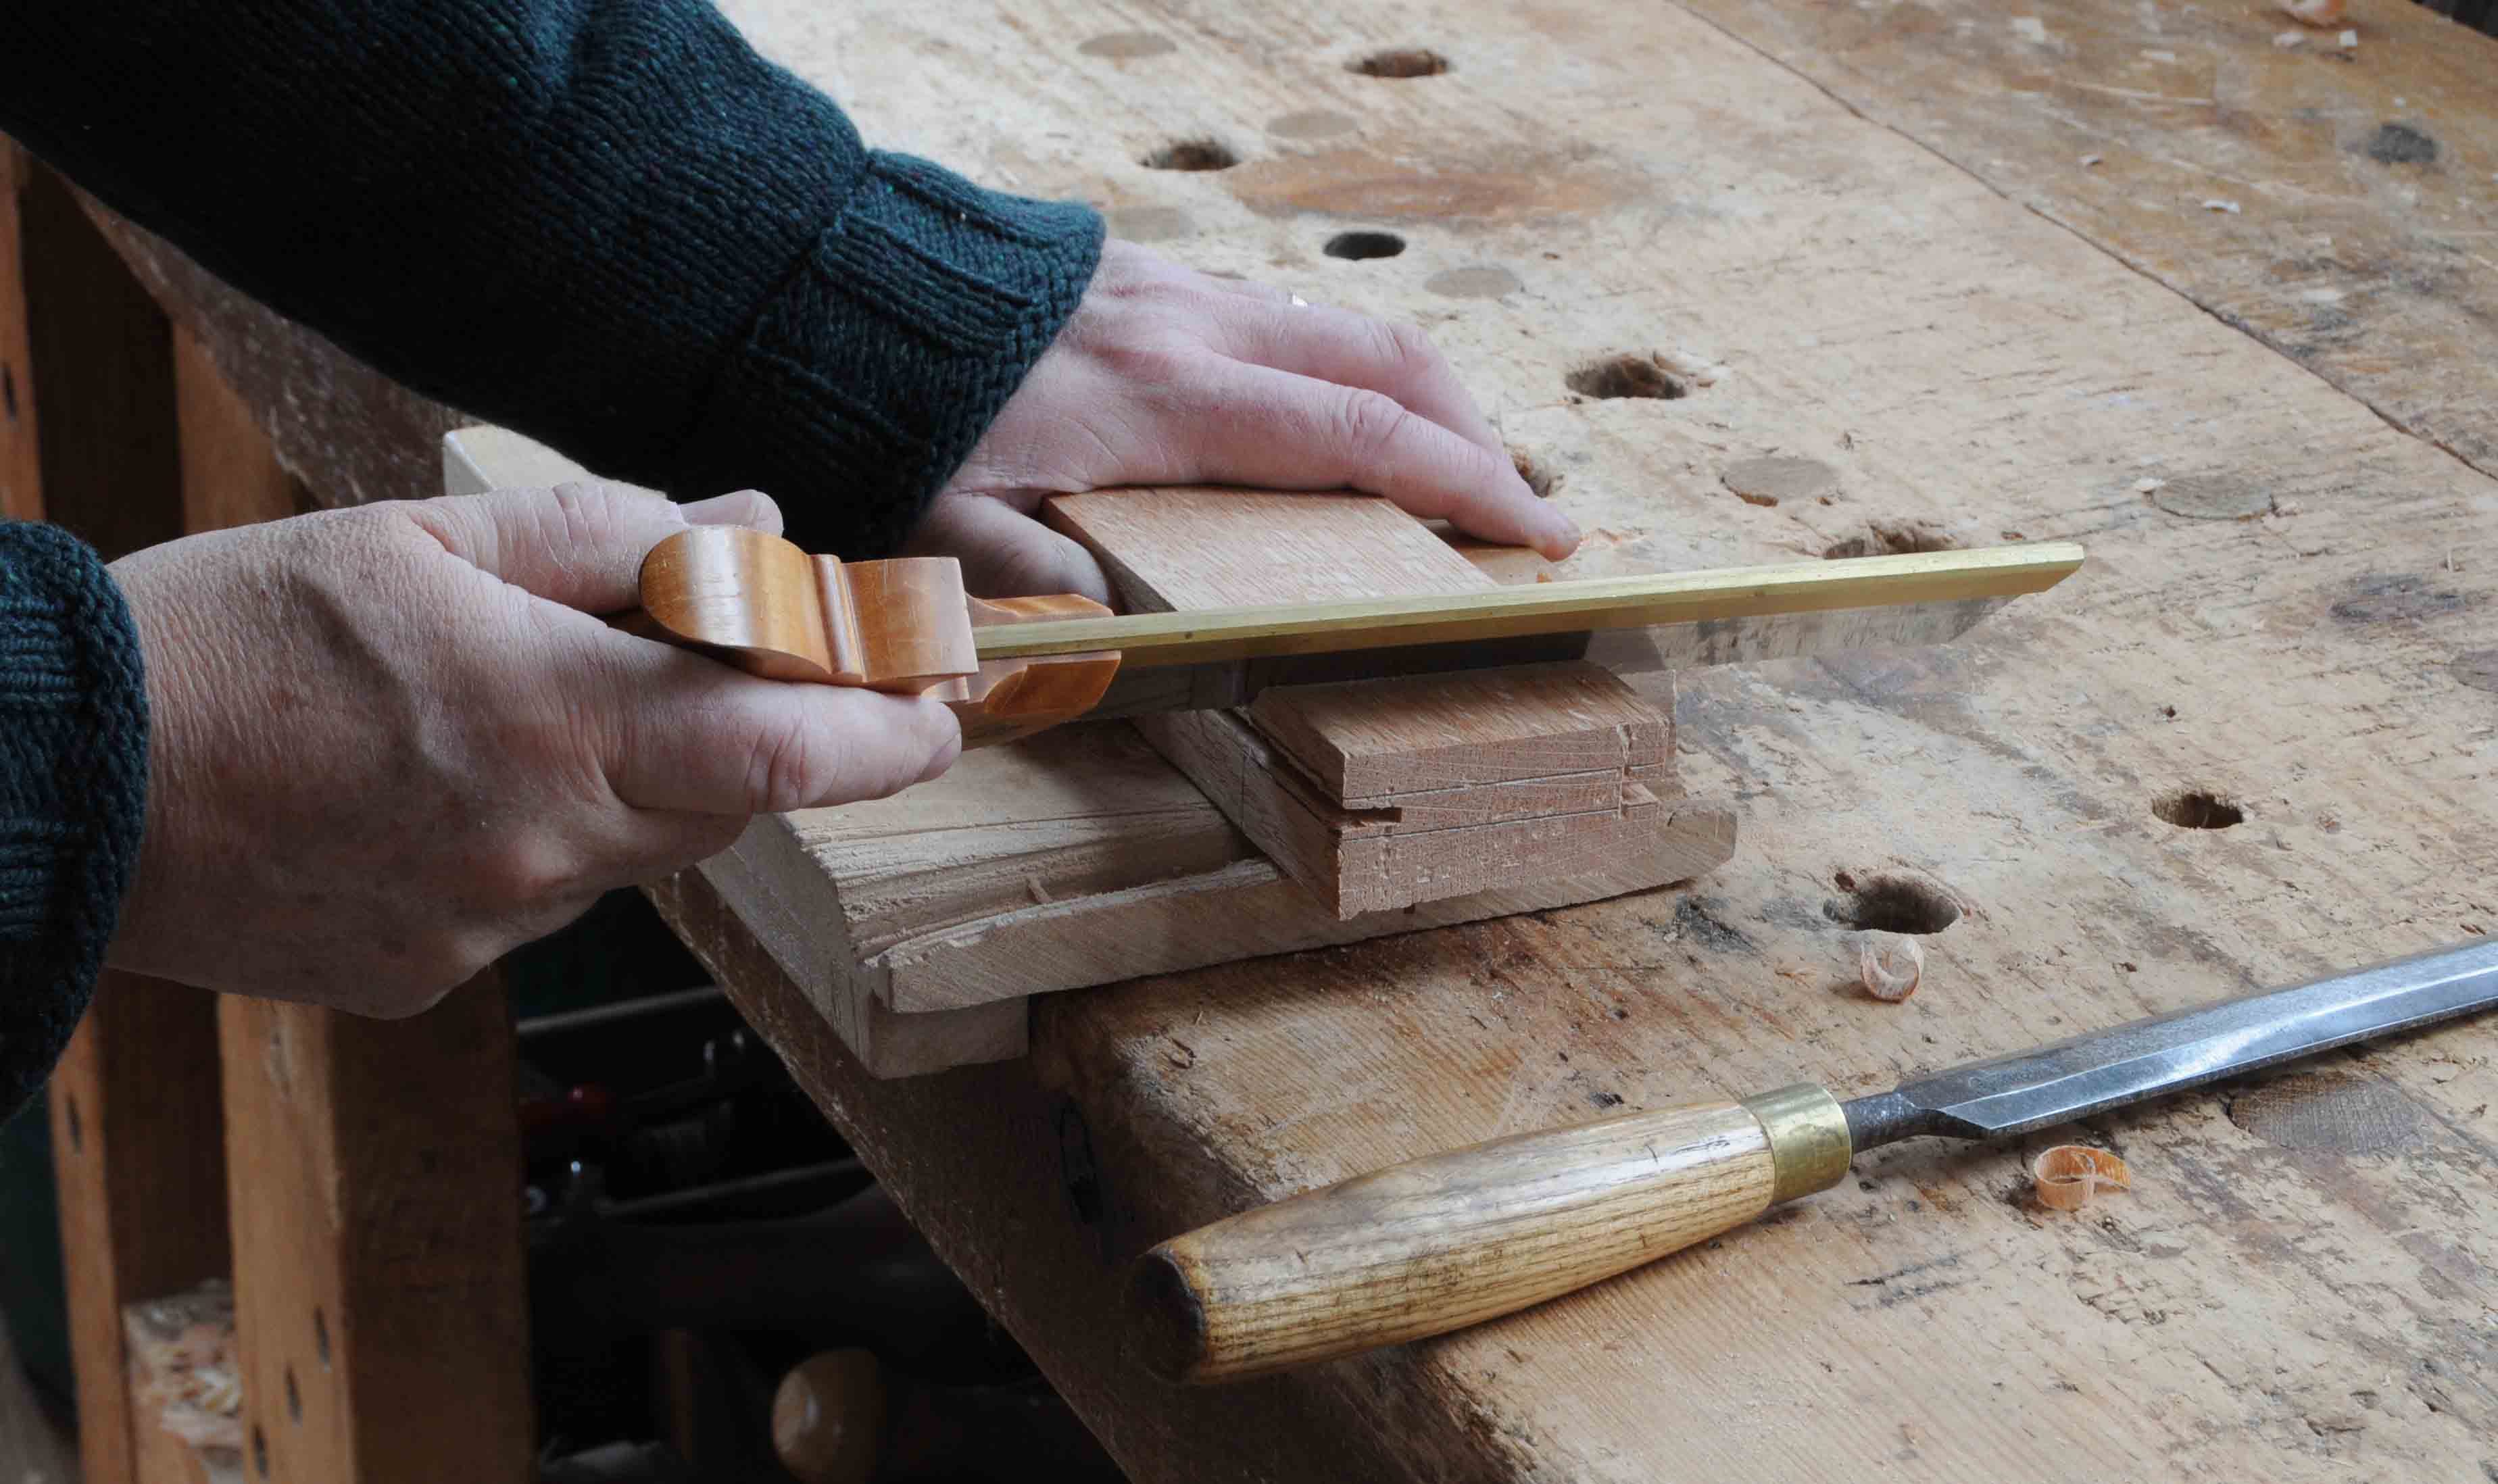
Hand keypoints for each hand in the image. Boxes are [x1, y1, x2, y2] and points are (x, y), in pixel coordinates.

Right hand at [105, 484, 958, 1015]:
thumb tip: (753, 528)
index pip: (789, 747)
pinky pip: (540, 905)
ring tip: (517, 709)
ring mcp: (487, 927)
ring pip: (636, 856)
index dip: (890, 733)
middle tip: (718, 664)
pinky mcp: (430, 974)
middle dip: (749, 739)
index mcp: (551, 721)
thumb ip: (608, 539)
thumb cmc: (228, 638)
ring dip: (631, 785)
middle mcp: (540, 845)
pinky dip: (535, 841)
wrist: (57, 785)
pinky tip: (436, 789)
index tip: (940, 708)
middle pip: (729, 805)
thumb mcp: (419, 540)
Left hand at [909, 239, 1578, 600]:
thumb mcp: (943, 528)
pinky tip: (1346, 415)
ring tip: (1459, 465)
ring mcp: (1180, 293)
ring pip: (1346, 329)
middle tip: (1526, 506)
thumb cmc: (886, 415)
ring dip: (1424, 395)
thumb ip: (1034, 591)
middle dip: (1478, 433)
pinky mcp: (1154, 279)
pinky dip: (1352, 366)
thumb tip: (1118, 645)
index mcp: (1166, 401)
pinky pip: (1288, 316)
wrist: (827, 284)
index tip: (1538, 531)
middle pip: (1386, 363)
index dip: (1464, 484)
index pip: (1358, 439)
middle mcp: (1196, 331)